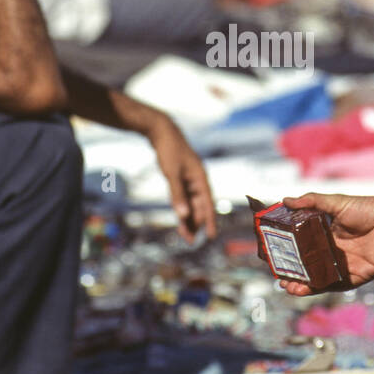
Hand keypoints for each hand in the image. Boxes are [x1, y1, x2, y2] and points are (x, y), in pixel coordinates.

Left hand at [150, 118, 217, 241]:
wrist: (161, 132)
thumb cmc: (169, 150)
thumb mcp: (172, 174)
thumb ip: (177, 195)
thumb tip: (183, 216)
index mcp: (200, 179)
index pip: (208, 204)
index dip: (210, 221)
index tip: (211, 236)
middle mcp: (198, 181)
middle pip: (199, 207)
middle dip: (196, 224)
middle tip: (190, 241)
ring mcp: (189, 180)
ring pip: (191, 204)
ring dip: (188, 219)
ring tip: (185, 236)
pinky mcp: (181, 179)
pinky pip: (184, 198)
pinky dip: (182, 209)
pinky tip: (180, 219)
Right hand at [277, 191, 373, 295]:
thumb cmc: (366, 208)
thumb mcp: (335, 202)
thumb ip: (311, 201)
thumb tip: (285, 200)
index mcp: (325, 239)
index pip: (303, 252)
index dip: (290, 258)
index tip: (275, 261)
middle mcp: (333, 255)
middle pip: (309, 270)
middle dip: (294, 276)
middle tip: (281, 279)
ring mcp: (344, 266)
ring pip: (320, 281)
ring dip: (305, 286)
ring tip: (290, 287)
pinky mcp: (357, 276)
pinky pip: (338, 285)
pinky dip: (323, 288)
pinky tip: (310, 288)